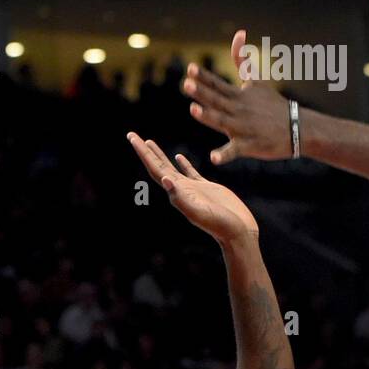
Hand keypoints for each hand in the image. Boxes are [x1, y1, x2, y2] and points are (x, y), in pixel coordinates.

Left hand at [126, 134, 257, 244]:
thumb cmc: (219, 225)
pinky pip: (190, 172)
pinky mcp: (205, 188)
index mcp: (176, 192)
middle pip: (158, 166)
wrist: (237, 233)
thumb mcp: (198, 211)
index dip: (143, 153)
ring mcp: (192, 189)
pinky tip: (179, 156)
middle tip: (132, 135)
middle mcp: (180, 190)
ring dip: (159, 155)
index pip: (155, 169)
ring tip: (149, 142)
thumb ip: (181, 197)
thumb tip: (165, 179)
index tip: (131, 137)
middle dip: (145, 151)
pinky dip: (183, 163)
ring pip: (171, 168)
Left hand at [182, 30, 292, 165]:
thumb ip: (242, 60)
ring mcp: (244, 128)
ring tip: (194, 110)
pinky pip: (235, 150)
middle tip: (187, 85)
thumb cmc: (272, 105)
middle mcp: (239, 110)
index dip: (204, 77)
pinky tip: (214, 157)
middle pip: (217, 100)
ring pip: (223, 122)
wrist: (297, 127)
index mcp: (239, 96)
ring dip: (209, 117)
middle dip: (202, 93)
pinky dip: (225, 154)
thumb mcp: (255, 81)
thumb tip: (238, 33)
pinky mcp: (249, 145)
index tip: (190, 69)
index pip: (218, 85)